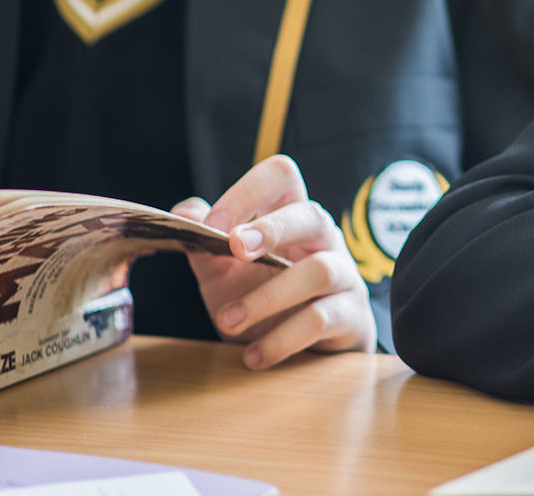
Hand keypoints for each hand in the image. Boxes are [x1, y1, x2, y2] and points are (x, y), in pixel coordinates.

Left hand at [172, 154, 375, 367]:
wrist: (305, 350)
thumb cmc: (263, 296)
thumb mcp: (226, 270)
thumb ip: (204, 242)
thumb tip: (182, 213)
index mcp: (290, 216)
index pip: (282, 177)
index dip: (248, 192)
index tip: (213, 226)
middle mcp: (322, 239)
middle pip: (312, 214)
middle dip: (272, 229)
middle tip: (234, 250)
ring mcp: (344, 275)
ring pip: (319, 270)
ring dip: (267, 297)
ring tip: (227, 322)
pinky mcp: (351, 315)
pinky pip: (322, 319)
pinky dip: (281, 339)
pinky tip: (253, 355)